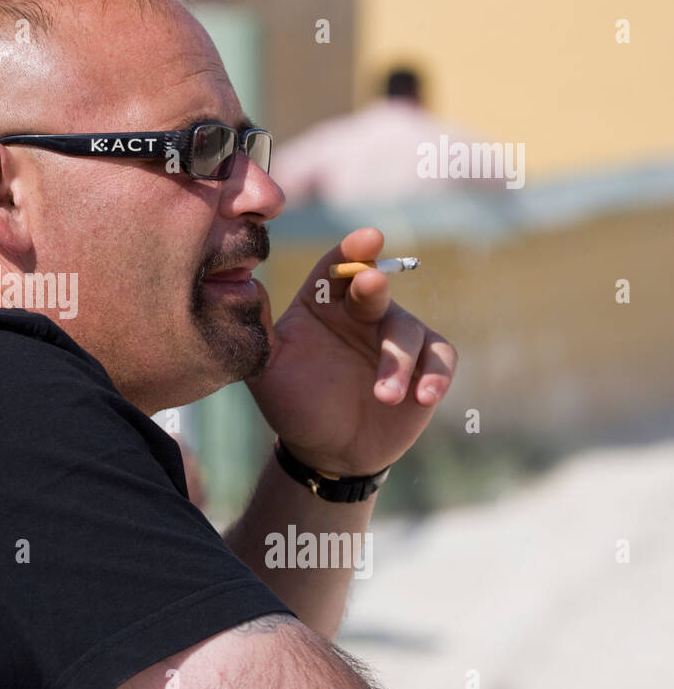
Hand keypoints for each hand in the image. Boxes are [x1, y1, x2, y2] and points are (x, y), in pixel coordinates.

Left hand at [245, 228, 457, 476]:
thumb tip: (247, 287)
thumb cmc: (294, 402)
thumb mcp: (266, 369)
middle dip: (373, 283)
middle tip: (370, 282)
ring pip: (407, 331)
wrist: (327, 451)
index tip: (366, 237)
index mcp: (323, 303)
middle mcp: (362, 312)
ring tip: (383, 395)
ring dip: (396, 361)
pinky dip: (437, 375)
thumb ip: (260, 330)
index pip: (336, 268)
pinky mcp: (426, 366)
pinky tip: (424, 396)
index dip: (350, 251)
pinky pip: (441, 359)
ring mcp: (395, 338)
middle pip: (374, 288)